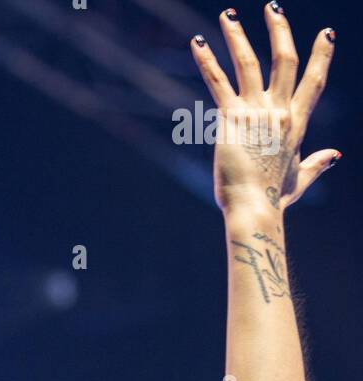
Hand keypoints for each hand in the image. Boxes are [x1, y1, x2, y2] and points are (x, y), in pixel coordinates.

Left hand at [190, 6, 338, 215]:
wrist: (255, 209)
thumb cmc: (274, 200)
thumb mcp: (301, 178)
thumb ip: (318, 162)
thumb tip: (336, 154)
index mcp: (296, 124)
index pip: (313, 81)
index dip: (321, 55)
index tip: (327, 33)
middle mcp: (279, 112)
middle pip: (284, 60)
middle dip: (279, 29)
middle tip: (272, 6)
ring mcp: (256, 112)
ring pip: (249, 62)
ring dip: (237, 35)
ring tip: (227, 14)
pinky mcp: (232, 118)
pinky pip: (218, 81)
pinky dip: (207, 60)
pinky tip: (196, 42)